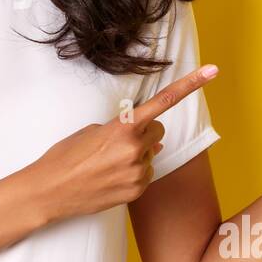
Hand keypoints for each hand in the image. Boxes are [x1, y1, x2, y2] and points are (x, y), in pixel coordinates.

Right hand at [27, 64, 220, 223]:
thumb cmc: (65, 156)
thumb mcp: (91, 131)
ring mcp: (138, 172)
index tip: (212, 70)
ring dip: (137, 156)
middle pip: (158, 131)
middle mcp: (135, 149)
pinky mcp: (136, 191)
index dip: (190, 84)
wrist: (50, 191)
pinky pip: (146, 175)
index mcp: (123, 127)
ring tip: (107, 164)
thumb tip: (154, 140)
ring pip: (152, 155)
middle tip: (118, 141)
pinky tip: (110, 178)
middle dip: (144, 133)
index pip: (163, 101)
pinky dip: (133, 174)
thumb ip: (124, 129)